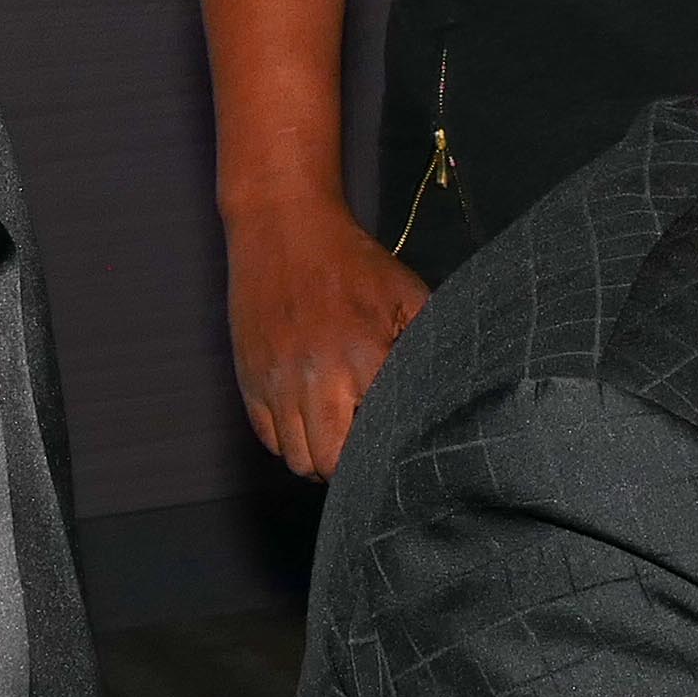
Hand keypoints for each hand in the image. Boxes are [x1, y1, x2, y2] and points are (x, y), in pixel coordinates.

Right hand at [226, 194, 428, 479]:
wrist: (285, 229)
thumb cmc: (354, 264)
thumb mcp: (408, 295)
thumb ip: (427, 345)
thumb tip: (448, 396)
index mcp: (365, 360)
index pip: (378, 440)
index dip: (388, 451)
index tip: (396, 446)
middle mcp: (318, 379)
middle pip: (331, 463)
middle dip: (351, 467)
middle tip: (364, 451)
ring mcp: (277, 383)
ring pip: (297, 459)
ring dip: (318, 458)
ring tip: (335, 438)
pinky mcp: (249, 380)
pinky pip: (268, 438)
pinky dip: (287, 441)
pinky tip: (307, 421)